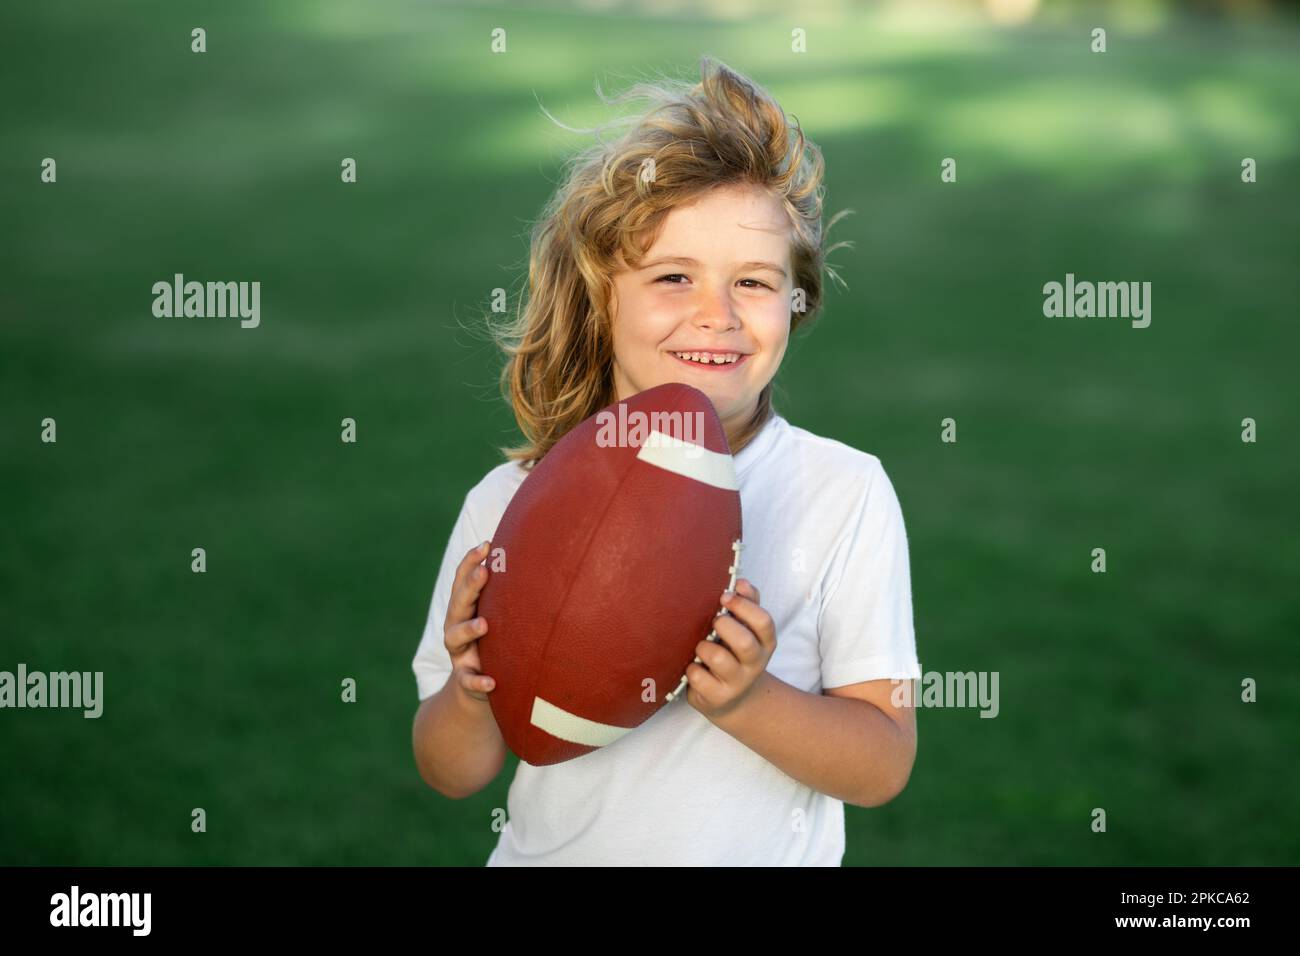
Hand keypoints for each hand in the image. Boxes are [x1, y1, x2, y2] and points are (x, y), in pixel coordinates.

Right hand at [442, 541, 496, 703]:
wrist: (480, 685)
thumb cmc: (496, 639)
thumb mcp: (499, 614)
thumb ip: (508, 593)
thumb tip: (536, 555)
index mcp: (464, 607)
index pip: (462, 580)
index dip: (470, 561)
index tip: (487, 545)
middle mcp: (456, 625)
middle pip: (458, 603)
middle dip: (470, 586)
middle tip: (484, 573)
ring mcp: (459, 652)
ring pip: (454, 637)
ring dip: (468, 629)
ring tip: (484, 624)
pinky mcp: (465, 678)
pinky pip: (468, 680)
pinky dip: (477, 681)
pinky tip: (491, 681)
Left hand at [685, 578, 776, 721]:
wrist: (732, 699)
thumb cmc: (734, 653)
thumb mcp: (745, 629)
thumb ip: (747, 603)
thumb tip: (740, 582)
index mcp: (765, 643)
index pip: (764, 622)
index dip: (743, 606)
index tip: (724, 597)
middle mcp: (755, 664)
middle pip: (744, 642)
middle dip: (723, 626)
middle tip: (713, 622)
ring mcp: (737, 683)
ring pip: (719, 659)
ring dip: (704, 647)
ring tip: (700, 647)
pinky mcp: (718, 697)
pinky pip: (699, 677)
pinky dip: (691, 669)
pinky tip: (693, 666)